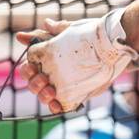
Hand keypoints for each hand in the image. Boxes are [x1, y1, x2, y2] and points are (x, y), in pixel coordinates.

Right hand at [16, 14, 134, 112]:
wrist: (111, 47)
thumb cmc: (88, 36)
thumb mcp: (70, 31)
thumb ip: (52, 31)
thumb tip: (30, 32)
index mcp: (45, 58)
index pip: (28, 67)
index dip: (27, 70)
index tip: (31, 68)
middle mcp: (50, 73)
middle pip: (33, 83)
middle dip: (34, 84)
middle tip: (43, 81)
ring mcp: (61, 84)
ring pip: (44, 95)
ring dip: (43, 96)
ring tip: (51, 92)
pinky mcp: (73, 94)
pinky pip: (60, 104)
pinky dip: (56, 107)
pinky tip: (56, 106)